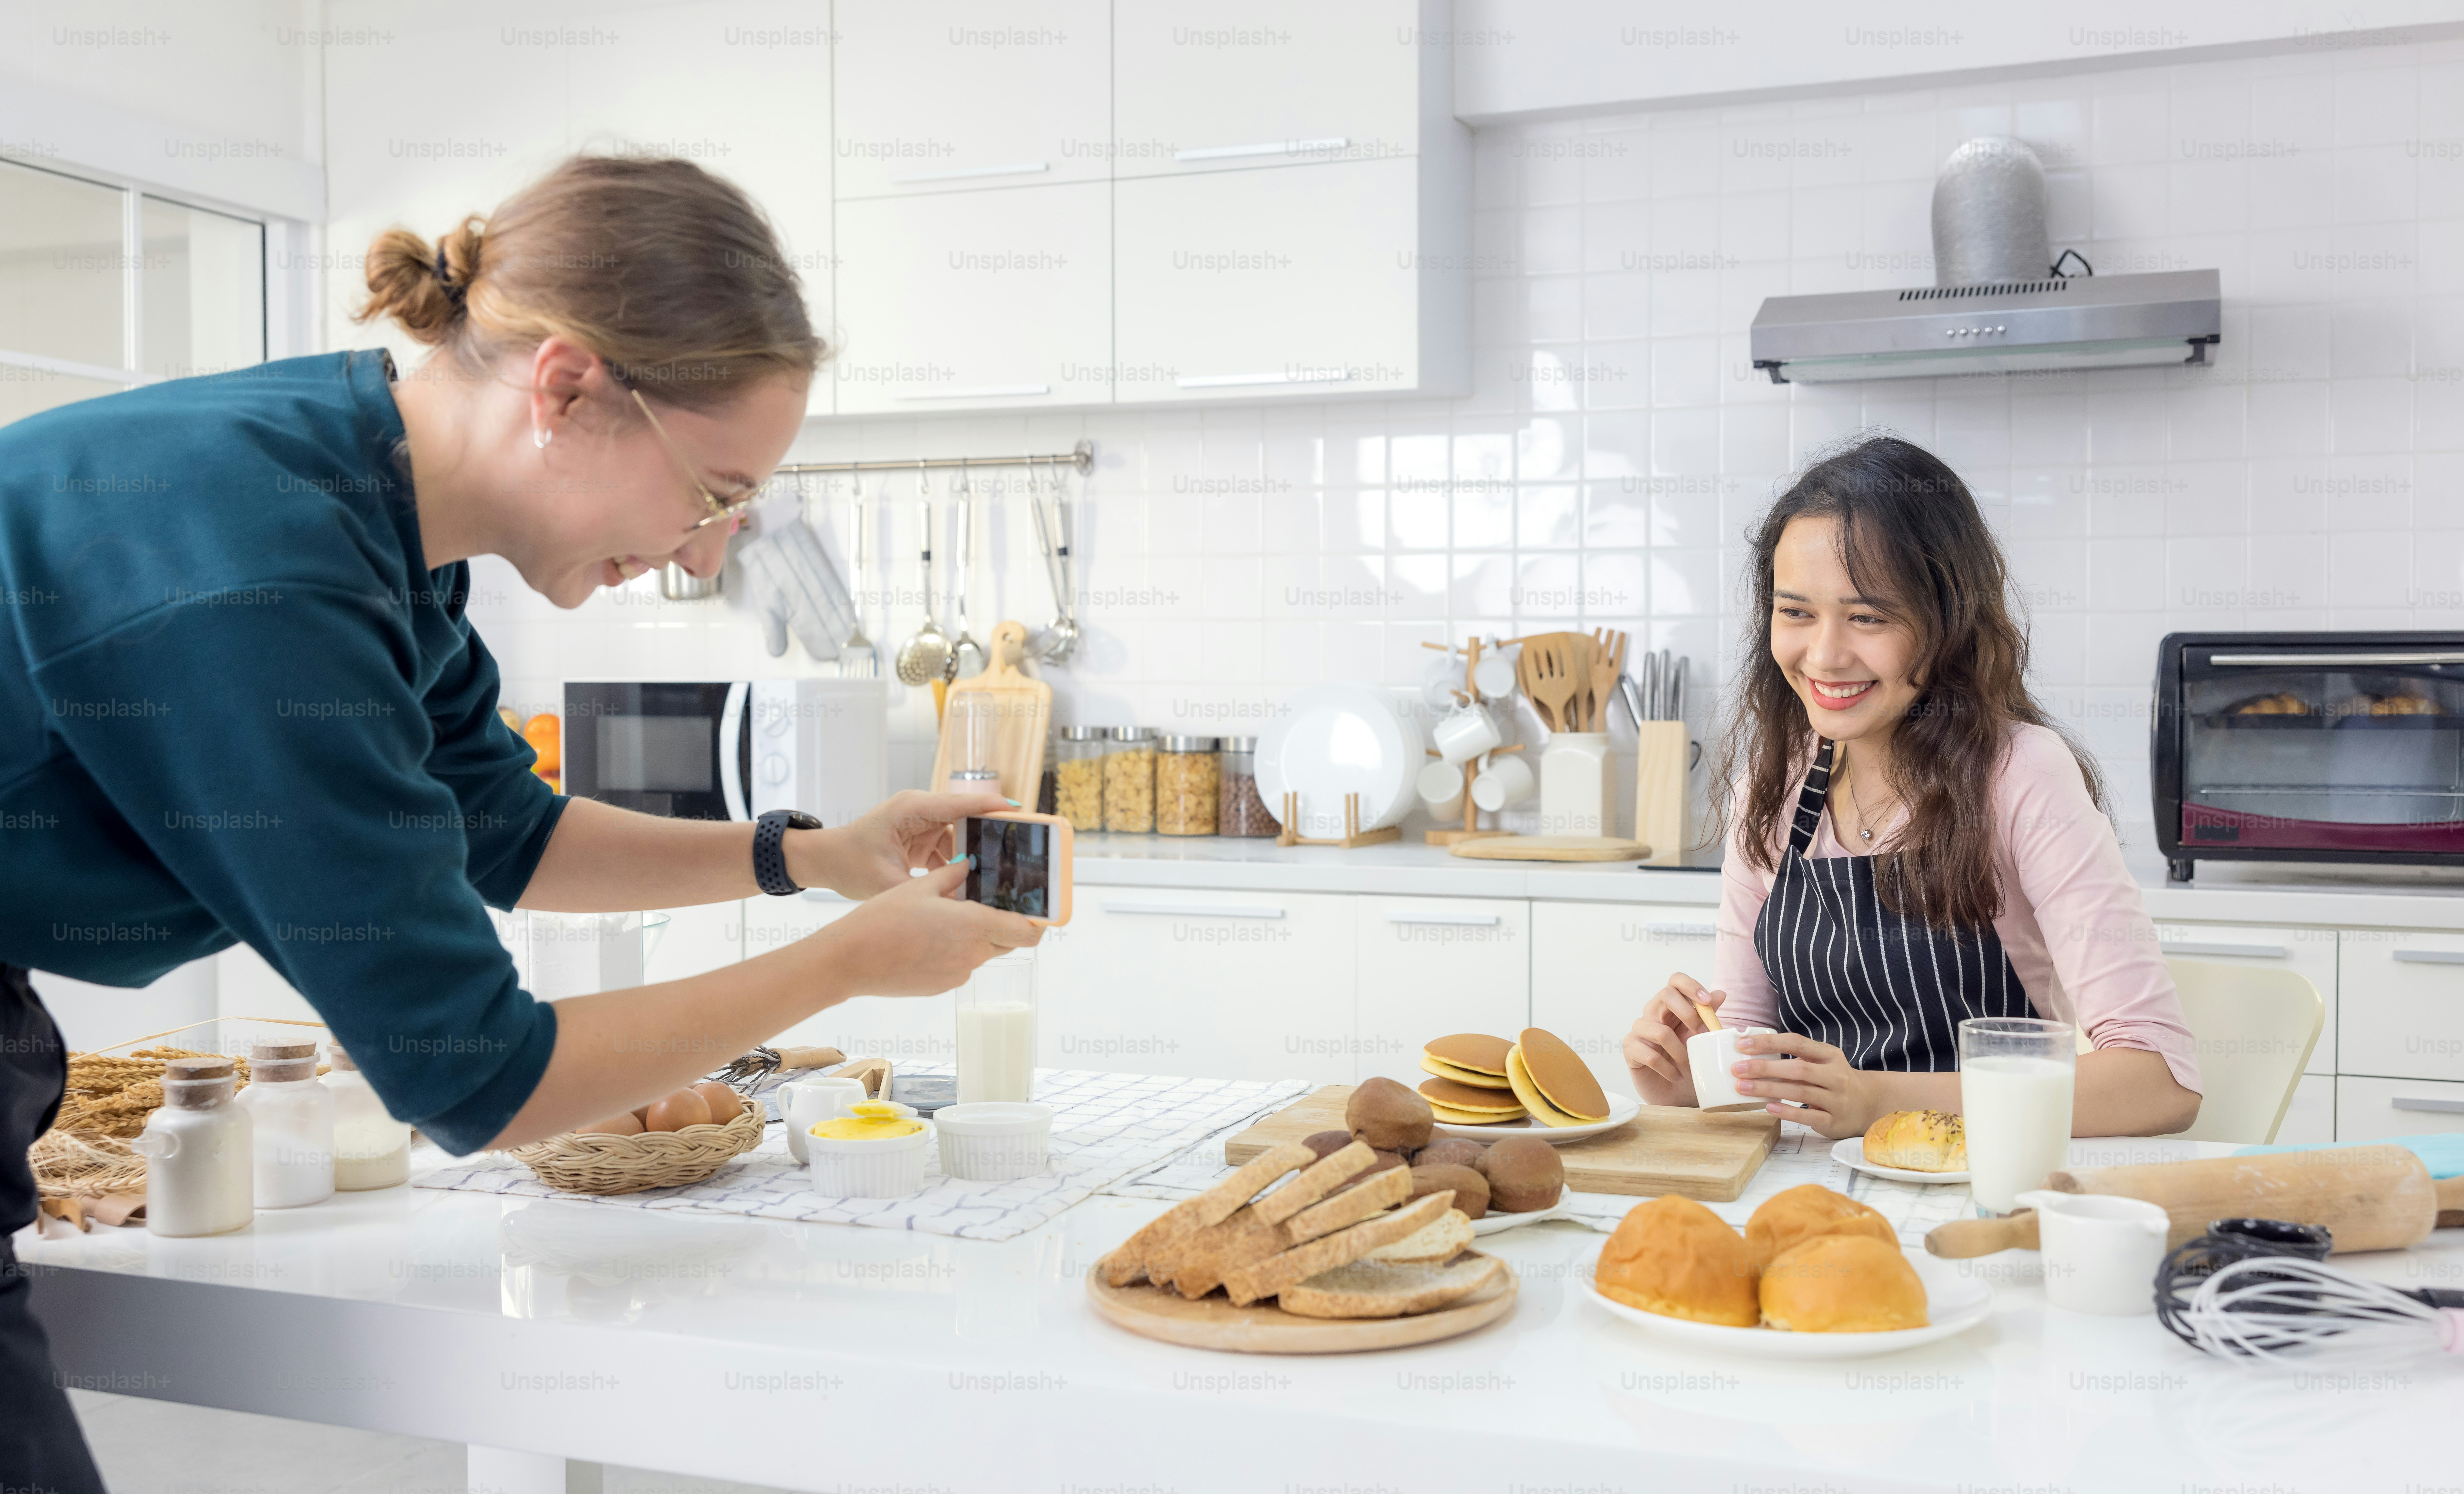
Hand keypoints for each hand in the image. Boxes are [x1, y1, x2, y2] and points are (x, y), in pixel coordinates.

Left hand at [787, 789, 1014, 898]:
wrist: (825, 861)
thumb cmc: (849, 864)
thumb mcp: (887, 882)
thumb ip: (925, 890)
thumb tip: (961, 903)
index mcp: (913, 809)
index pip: (960, 804)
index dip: (991, 806)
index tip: (1020, 811)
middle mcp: (921, 810)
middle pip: (966, 818)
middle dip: (989, 836)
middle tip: (1018, 852)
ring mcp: (922, 823)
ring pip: (960, 836)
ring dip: (974, 856)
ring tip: (997, 877)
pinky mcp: (921, 836)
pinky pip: (949, 847)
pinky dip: (958, 866)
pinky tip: (970, 885)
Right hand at [808, 858, 1041, 997]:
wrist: (849, 961)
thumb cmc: (882, 920)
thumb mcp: (919, 888)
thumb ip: (952, 877)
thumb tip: (969, 865)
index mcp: (973, 926)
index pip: (1027, 933)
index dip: (1038, 924)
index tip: (1038, 911)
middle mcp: (972, 955)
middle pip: (1007, 942)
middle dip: (1003, 924)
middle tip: (987, 902)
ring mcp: (957, 974)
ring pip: (981, 952)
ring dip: (974, 936)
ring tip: (946, 917)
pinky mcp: (942, 986)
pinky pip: (959, 965)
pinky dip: (953, 951)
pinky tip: (927, 938)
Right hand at [1622, 973, 1722, 1105]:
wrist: (1673, 1092)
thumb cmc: (1685, 1062)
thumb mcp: (1700, 1039)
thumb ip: (1707, 1016)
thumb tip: (1720, 993)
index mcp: (1670, 1006)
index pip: (1675, 981)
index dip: (1690, 986)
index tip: (1707, 1001)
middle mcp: (1652, 1013)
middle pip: (1665, 995)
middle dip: (1688, 1014)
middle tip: (1703, 1034)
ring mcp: (1639, 1030)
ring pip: (1660, 1031)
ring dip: (1681, 1052)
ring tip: (1689, 1066)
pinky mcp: (1630, 1049)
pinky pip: (1650, 1056)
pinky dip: (1668, 1069)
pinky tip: (1676, 1076)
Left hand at [1732, 1031, 1881, 1138]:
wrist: (1867, 1104)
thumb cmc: (1833, 1080)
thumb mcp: (1822, 1062)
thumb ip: (1796, 1058)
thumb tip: (1753, 1054)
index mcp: (1829, 1055)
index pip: (1797, 1042)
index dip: (1769, 1042)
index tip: (1742, 1044)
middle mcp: (1835, 1076)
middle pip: (1798, 1069)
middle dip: (1765, 1068)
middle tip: (1737, 1069)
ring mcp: (1837, 1099)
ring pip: (1800, 1093)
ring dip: (1769, 1089)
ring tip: (1743, 1088)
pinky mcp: (1833, 1121)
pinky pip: (1807, 1116)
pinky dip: (1787, 1112)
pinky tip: (1768, 1107)